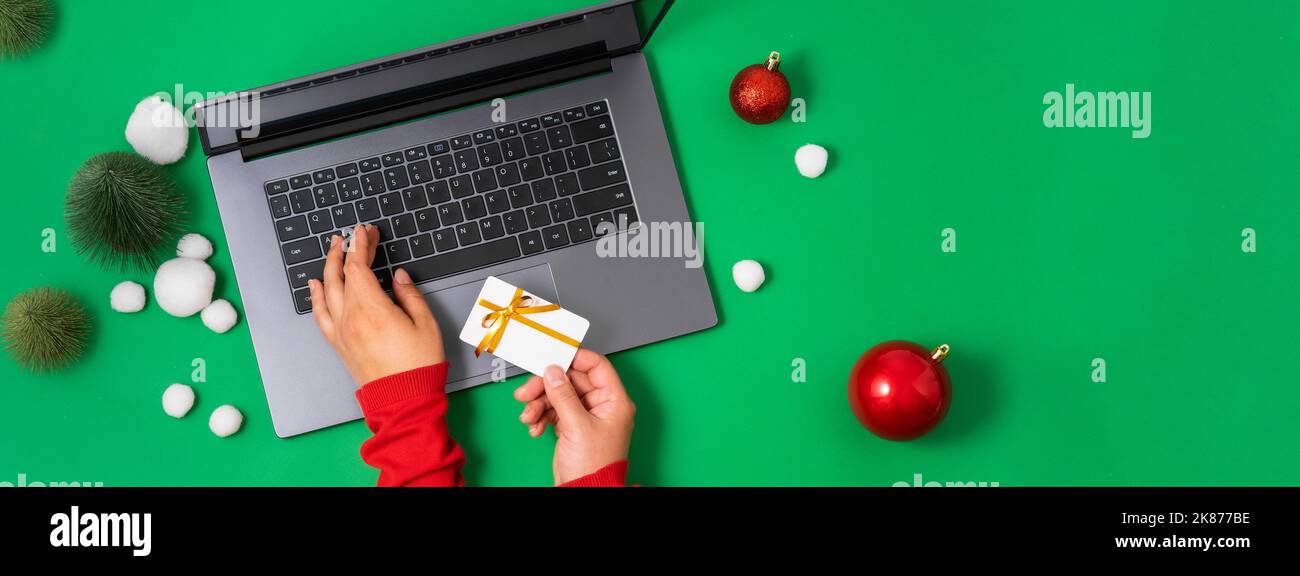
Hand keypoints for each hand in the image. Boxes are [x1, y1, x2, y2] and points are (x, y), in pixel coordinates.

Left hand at [308, 224, 443, 386]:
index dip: (360, 245)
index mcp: (373, 309)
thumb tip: (398, 277)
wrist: (403, 400)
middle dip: (346, 250)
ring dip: (328, 266)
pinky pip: (320, 315)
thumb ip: (410, 295)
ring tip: (332, 250)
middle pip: (341, 274)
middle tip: (352, 236)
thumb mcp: (426, 324)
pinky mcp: (339, 343)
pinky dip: (315, 296)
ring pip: (327, 290)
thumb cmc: (418, 366)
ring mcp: (342, 331)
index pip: (359, 267)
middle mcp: (351, 318)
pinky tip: (314, 286)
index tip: (364, 231)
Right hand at [514, 349, 634, 484]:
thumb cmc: (594, 467)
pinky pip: (553, 411)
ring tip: (529, 417)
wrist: (584, 493)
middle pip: (571, 381)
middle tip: (526, 392)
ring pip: (558, 396)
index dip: (574, 358)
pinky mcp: (572, 426)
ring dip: (539, 404)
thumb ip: (564, 395)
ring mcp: (585, 416)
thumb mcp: (577, 426)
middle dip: (546, 386)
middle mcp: (601, 405)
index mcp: (614, 400)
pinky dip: (541, 417)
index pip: (596, 367)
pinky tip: (535, 428)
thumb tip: (554, 371)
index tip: (552, 357)